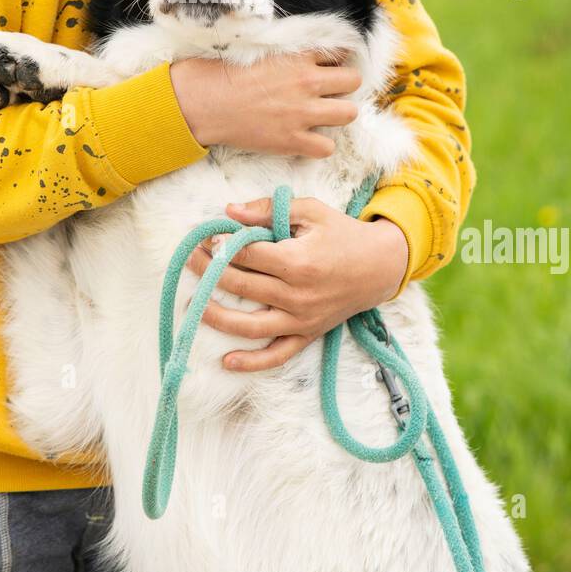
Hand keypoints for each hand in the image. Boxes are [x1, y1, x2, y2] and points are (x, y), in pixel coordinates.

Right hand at [170, 50, 362, 158]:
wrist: (205, 102)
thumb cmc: (224, 72)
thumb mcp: (259, 49)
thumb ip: (287, 51)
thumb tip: (303, 54)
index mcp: (298, 57)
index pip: (340, 52)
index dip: (336, 60)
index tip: (329, 66)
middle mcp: (306, 83)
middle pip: (353, 81)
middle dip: (344, 85)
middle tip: (330, 90)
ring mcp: (302, 113)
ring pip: (349, 113)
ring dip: (338, 113)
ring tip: (323, 114)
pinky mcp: (292, 140)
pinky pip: (327, 147)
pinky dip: (320, 145)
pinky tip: (308, 138)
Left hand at [184, 197, 409, 371]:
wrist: (380, 266)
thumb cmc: (342, 234)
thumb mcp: (310, 211)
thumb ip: (268, 209)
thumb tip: (229, 211)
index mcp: (297, 261)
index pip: (245, 255)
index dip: (220, 244)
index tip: (205, 237)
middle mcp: (297, 295)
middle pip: (241, 285)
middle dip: (210, 271)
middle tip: (190, 258)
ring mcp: (302, 319)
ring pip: (250, 325)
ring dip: (216, 316)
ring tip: (192, 304)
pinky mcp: (307, 334)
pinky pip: (277, 355)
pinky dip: (252, 362)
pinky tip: (226, 361)